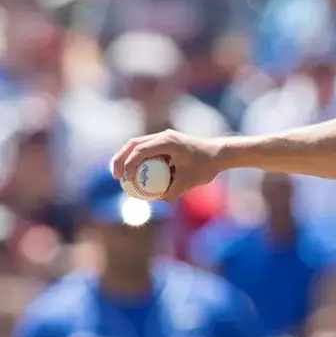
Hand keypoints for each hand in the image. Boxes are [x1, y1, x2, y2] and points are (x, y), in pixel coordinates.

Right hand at [109, 130, 224, 202]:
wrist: (219, 154)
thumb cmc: (206, 167)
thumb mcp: (189, 183)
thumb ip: (172, 192)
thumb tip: (156, 199)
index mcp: (167, 141)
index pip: (140, 150)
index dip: (129, 165)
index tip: (127, 180)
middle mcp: (163, 136)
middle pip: (133, 144)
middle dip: (120, 159)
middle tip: (116, 177)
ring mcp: (164, 138)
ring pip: (138, 145)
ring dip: (127, 158)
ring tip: (121, 176)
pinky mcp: (165, 143)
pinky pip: (147, 150)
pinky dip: (138, 160)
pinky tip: (136, 174)